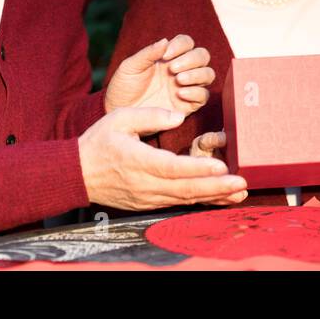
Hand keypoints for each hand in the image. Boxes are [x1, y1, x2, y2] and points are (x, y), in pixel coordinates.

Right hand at [78, 108, 247, 209]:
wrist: (78, 174)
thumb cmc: (100, 142)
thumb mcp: (120, 118)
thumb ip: (151, 115)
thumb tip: (179, 115)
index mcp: (137, 160)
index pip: (172, 167)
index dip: (197, 169)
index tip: (220, 166)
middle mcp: (145, 184)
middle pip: (185, 188)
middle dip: (216, 187)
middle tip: (242, 182)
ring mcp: (148, 197)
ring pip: (186, 199)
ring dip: (214, 196)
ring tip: (239, 192)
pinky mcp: (151, 203)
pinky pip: (180, 203)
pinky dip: (202, 201)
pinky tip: (221, 198)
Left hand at [103, 35, 214, 118]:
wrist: (120, 112)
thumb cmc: (124, 87)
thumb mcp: (131, 67)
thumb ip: (148, 53)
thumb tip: (165, 41)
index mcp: (169, 57)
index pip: (186, 42)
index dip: (181, 45)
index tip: (166, 55)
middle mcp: (181, 69)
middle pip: (202, 56)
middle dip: (191, 59)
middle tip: (173, 69)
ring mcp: (186, 87)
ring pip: (208, 74)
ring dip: (197, 74)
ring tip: (178, 80)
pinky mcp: (188, 105)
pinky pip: (203, 96)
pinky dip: (196, 92)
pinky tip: (180, 93)